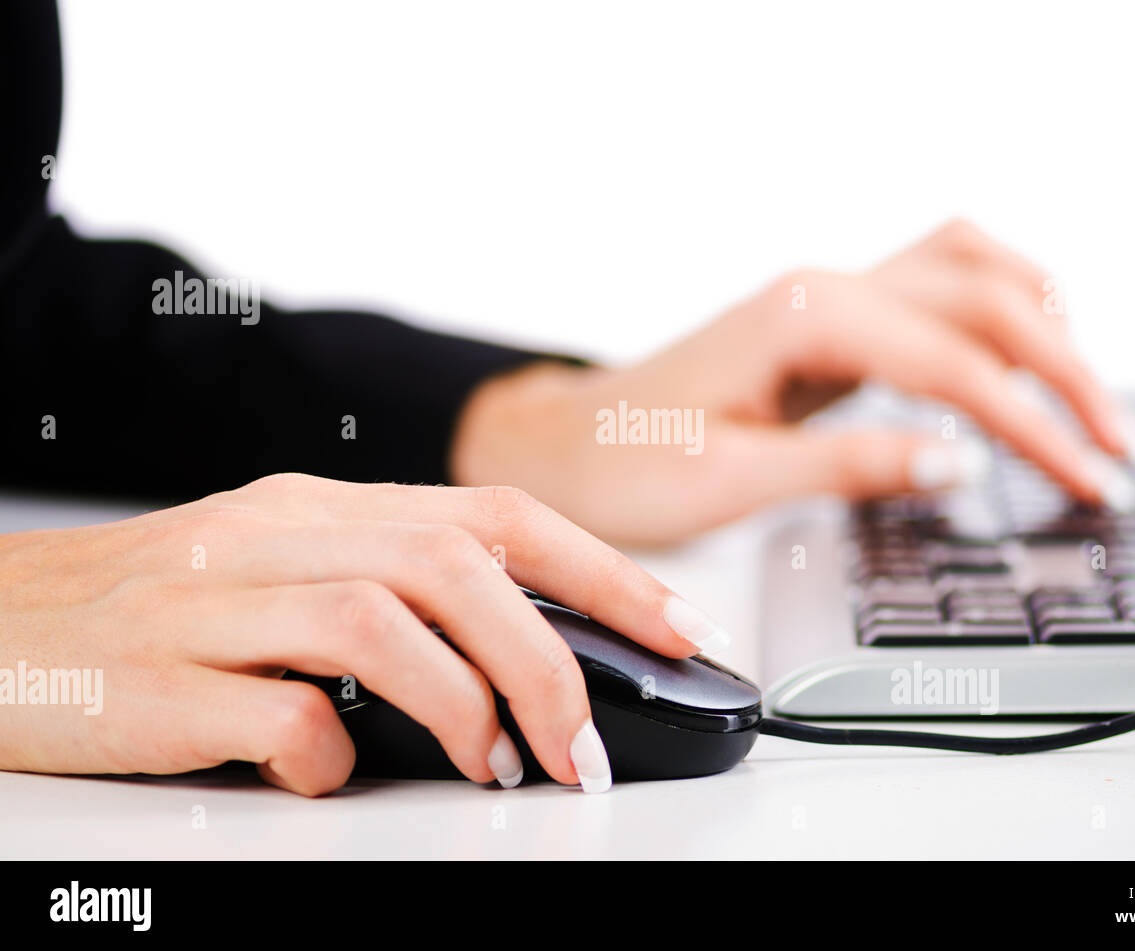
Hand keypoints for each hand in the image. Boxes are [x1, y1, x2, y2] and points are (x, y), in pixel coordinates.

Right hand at [0, 475, 727, 794]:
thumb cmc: (159, 605)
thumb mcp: (288, 567)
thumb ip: (396, 591)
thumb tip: (524, 657)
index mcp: (325, 506)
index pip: (499, 516)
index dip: (603, 573)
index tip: (675, 631)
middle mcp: (279, 536)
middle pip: (457, 566)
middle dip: (549, 661)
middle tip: (582, 747)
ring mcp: (216, 603)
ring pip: (382, 623)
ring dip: (463, 705)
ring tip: (492, 767)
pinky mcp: (158, 680)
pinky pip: (280, 715)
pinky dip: (331, 756)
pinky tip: (329, 774)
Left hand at [451, 219, 1134, 543]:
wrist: (565, 445)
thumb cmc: (625, 465)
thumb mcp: (733, 480)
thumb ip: (851, 464)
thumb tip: (962, 459)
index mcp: (804, 318)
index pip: (956, 361)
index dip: (1035, 424)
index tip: (1089, 480)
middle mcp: (824, 291)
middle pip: (986, 295)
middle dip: (1066, 369)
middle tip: (1118, 453)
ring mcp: (828, 301)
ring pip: (969, 271)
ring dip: (1041, 324)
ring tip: (1087, 402)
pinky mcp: (829, 328)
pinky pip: (936, 296)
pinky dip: (996, 322)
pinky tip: (1020, 368)